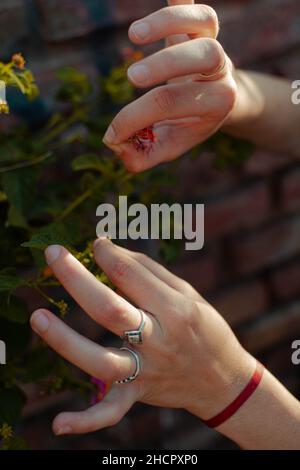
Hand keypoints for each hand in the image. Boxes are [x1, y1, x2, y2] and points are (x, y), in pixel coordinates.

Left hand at [30, 239, 253, 434]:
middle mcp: (160, 340)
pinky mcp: (139, 394)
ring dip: (66, 340)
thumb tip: (111, 251)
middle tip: (53, 254)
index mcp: (175, 309)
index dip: (107, 254)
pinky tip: (57, 423)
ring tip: (37, 316)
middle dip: (77, 279)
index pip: (130, 275)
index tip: (95, 244)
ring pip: (101, 360)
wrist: (224, 380)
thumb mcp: (188, 293)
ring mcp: (147, 371)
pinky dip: (86, 421)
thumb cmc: (204, 328)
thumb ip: (150, 272)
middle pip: (110, 310)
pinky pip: (112, 412)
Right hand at [102, 1, 236, 172]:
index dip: (136, 116)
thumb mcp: (172, 145)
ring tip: (133, 35)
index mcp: (217, 102)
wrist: (220, 101)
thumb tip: (114, 146)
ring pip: (205, 20)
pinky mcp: (199, 25)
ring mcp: (211, 42)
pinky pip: (193, 3)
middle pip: (203, 55)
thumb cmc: (190, 123)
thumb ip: (145, 155)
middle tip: (130, 78)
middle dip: (165, 64)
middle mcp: (219, 70)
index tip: (111, 133)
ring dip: (168, 21)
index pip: (173, 103)